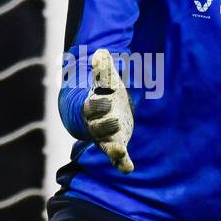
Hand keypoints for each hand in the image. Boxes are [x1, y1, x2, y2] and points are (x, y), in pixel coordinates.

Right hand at [82, 48, 133, 172]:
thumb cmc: (103, 95)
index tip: (108, 99)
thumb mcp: (106, 81)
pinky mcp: (116, 146)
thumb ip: (103, 69)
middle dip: (106, 125)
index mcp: (92, 108)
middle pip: (97, 128)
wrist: (98, 116)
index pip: (91, 107)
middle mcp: (96, 125)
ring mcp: (106, 137)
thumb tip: (101, 52)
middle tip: (117, 120)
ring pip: (106, 145)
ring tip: (120, 150)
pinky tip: (129, 168)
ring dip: (113, 148)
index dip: (98, 104)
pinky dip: (122, 163)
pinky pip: (117, 158)